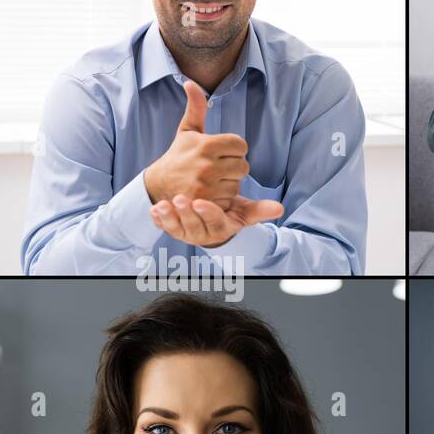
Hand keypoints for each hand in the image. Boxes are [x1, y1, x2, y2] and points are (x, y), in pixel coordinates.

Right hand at [142, 80, 249, 210]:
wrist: (158, 186)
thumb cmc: (178, 156)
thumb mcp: (187, 131)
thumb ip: (196, 108)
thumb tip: (190, 82)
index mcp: (206, 144)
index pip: (240, 145)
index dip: (234, 149)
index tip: (221, 153)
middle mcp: (207, 165)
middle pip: (243, 166)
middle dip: (233, 168)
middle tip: (217, 169)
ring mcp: (207, 186)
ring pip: (237, 184)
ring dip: (228, 184)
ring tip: (212, 182)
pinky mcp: (206, 203)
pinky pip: (230, 199)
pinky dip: (223, 199)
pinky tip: (210, 194)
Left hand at [150, 194, 284, 247]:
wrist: (205, 220)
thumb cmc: (226, 212)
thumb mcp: (241, 211)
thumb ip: (258, 210)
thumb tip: (279, 209)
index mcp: (221, 228)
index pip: (216, 222)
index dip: (209, 213)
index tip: (201, 202)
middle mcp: (203, 233)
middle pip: (194, 225)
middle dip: (186, 213)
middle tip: (179, 199)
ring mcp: (186, 233)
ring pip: (177, 227)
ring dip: (169, 216)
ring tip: (163, 204)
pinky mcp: (171, 228)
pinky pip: (163, 226)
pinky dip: (158, 219)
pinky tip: (153, 209)